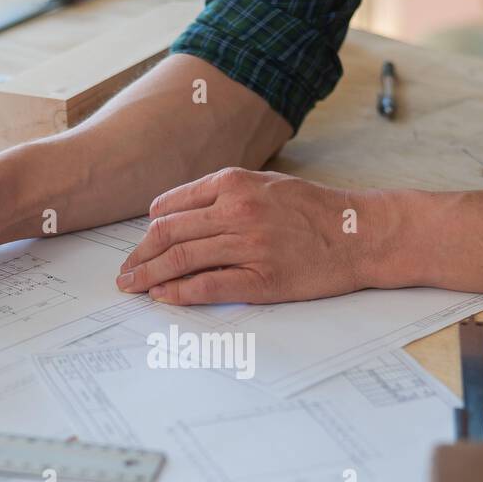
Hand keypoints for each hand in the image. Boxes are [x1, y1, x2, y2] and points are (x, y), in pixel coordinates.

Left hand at [116, 168, 370, 304]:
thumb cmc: (315, 209)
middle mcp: (237, 212)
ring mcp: (248, 247)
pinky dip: (179, 293)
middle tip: (123, 272)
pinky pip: (208, 287)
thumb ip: (224, 193)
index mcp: (234, 184)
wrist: (359, 234)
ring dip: (149, 276)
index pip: (172, 207)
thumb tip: (177, 212)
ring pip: (181, 260)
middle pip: (169, 234)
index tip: (139, 245)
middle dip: (139, 255)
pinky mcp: (261, 280)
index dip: (147, 230)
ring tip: (132, 287)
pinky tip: (163, 298)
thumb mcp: (267, 184)